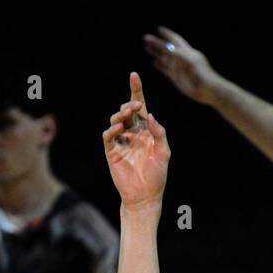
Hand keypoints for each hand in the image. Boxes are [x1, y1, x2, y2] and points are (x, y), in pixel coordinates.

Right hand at [103, 72, 169, 206]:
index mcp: (146, 131)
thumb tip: (149, 115)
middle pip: (126, 111)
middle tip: (136, 108)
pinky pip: (108, 136)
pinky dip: (112, 130)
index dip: (136, 91)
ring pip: (116, 120)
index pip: (140, 107)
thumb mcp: (164, 153)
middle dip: (129, 106)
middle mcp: (132, 133)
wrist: (145, 196)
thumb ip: (159, 133)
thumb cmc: (157, 176)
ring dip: (121, 115)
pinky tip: (119, 130)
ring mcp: (121, 141)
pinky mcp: (112, 151)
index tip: (134, 75)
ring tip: (127, 116)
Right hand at [143, 27, 220, 103]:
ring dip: (156, 53)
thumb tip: (164, 46)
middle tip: (146, 38)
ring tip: (147, 48)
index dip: (167, 34)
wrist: (207, 89)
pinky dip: (160, 66)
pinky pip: (166, 70)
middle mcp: (181, 58)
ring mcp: (178, 68)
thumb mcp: (187, 60)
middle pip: (167, 48)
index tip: (159, 29)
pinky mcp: (176, 78)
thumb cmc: (201, 73)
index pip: (174, 40)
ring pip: (165, 58)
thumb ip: (176, 53)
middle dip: (157, 43)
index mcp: (186, 51)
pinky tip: (154, 62)